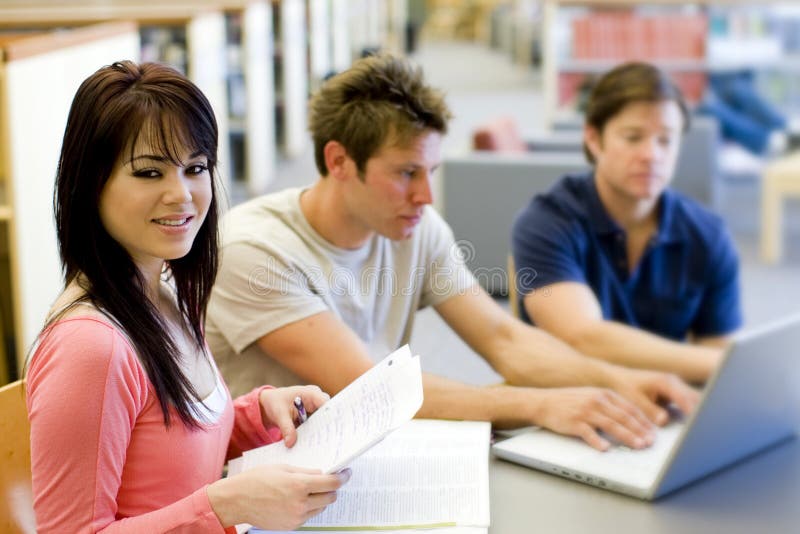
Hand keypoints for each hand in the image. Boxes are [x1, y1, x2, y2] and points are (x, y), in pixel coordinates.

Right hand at [207, 464, 350, 529]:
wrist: (237, 500)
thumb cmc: (257, 480)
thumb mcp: (283, 468)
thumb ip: (305, 472)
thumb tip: (321, 474)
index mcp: (299, 485)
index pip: (331, 483)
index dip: (342, 477)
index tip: (346, 473)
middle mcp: (300, 503)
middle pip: (330, 497)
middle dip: (332, 488)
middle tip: (329, 480)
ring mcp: (296, 517)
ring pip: (321, 508)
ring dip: (321, 499)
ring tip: (310, 490)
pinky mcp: (291, 526)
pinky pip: (308, 516)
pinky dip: (309, 507)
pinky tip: (298, 500)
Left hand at [259, 385, 329, 446]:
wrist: (270, 403)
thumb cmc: (276, 402)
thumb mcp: (279, 414)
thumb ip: (286, 428)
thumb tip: (291, 443)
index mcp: (310, 393)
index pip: (325, 402)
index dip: (330, 414)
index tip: (329, 428)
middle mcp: (316, 400)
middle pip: (327, 413)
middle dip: (326, 426)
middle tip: (325, 441)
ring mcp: (316, 410)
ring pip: (323, 422)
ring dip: (320, 432)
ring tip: (318, 445)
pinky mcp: (313, 418)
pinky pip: (316, 427)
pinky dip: (314, 434)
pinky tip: (312, 444)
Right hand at [533, 387, 654, 450]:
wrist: (543, 402)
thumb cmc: (568, 402)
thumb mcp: (591, 396)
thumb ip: (609, 404)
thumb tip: (630, 419)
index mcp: (603, 394)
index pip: (629, 408)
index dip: (642, 421)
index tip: (651, 432)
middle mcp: (596, 400)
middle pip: (623, 417)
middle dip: (639, 431)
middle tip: (649, 442)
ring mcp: (585, 411)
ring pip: (611, 425)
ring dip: (626, 436)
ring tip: (637, 445)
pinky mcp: (574, 422)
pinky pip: (589, 433)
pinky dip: (598, 442)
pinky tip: (605, 449)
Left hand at [608, 368, 699, 425]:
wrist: (621, 377)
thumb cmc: (626, 387)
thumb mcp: (636, 399)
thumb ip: (650, 410)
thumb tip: (664, 421)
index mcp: (665, 382)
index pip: (684, 398)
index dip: (692, 412)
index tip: (698, 424)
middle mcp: (674, 382)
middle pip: (695, 398)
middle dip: (702, 413)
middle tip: (707, 431)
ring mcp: (677, 386)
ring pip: (694, 400)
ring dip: (699, 412)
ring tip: (705, 430)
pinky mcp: (676, 392)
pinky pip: (689, 402)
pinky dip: (693, 412)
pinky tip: (696, 425)